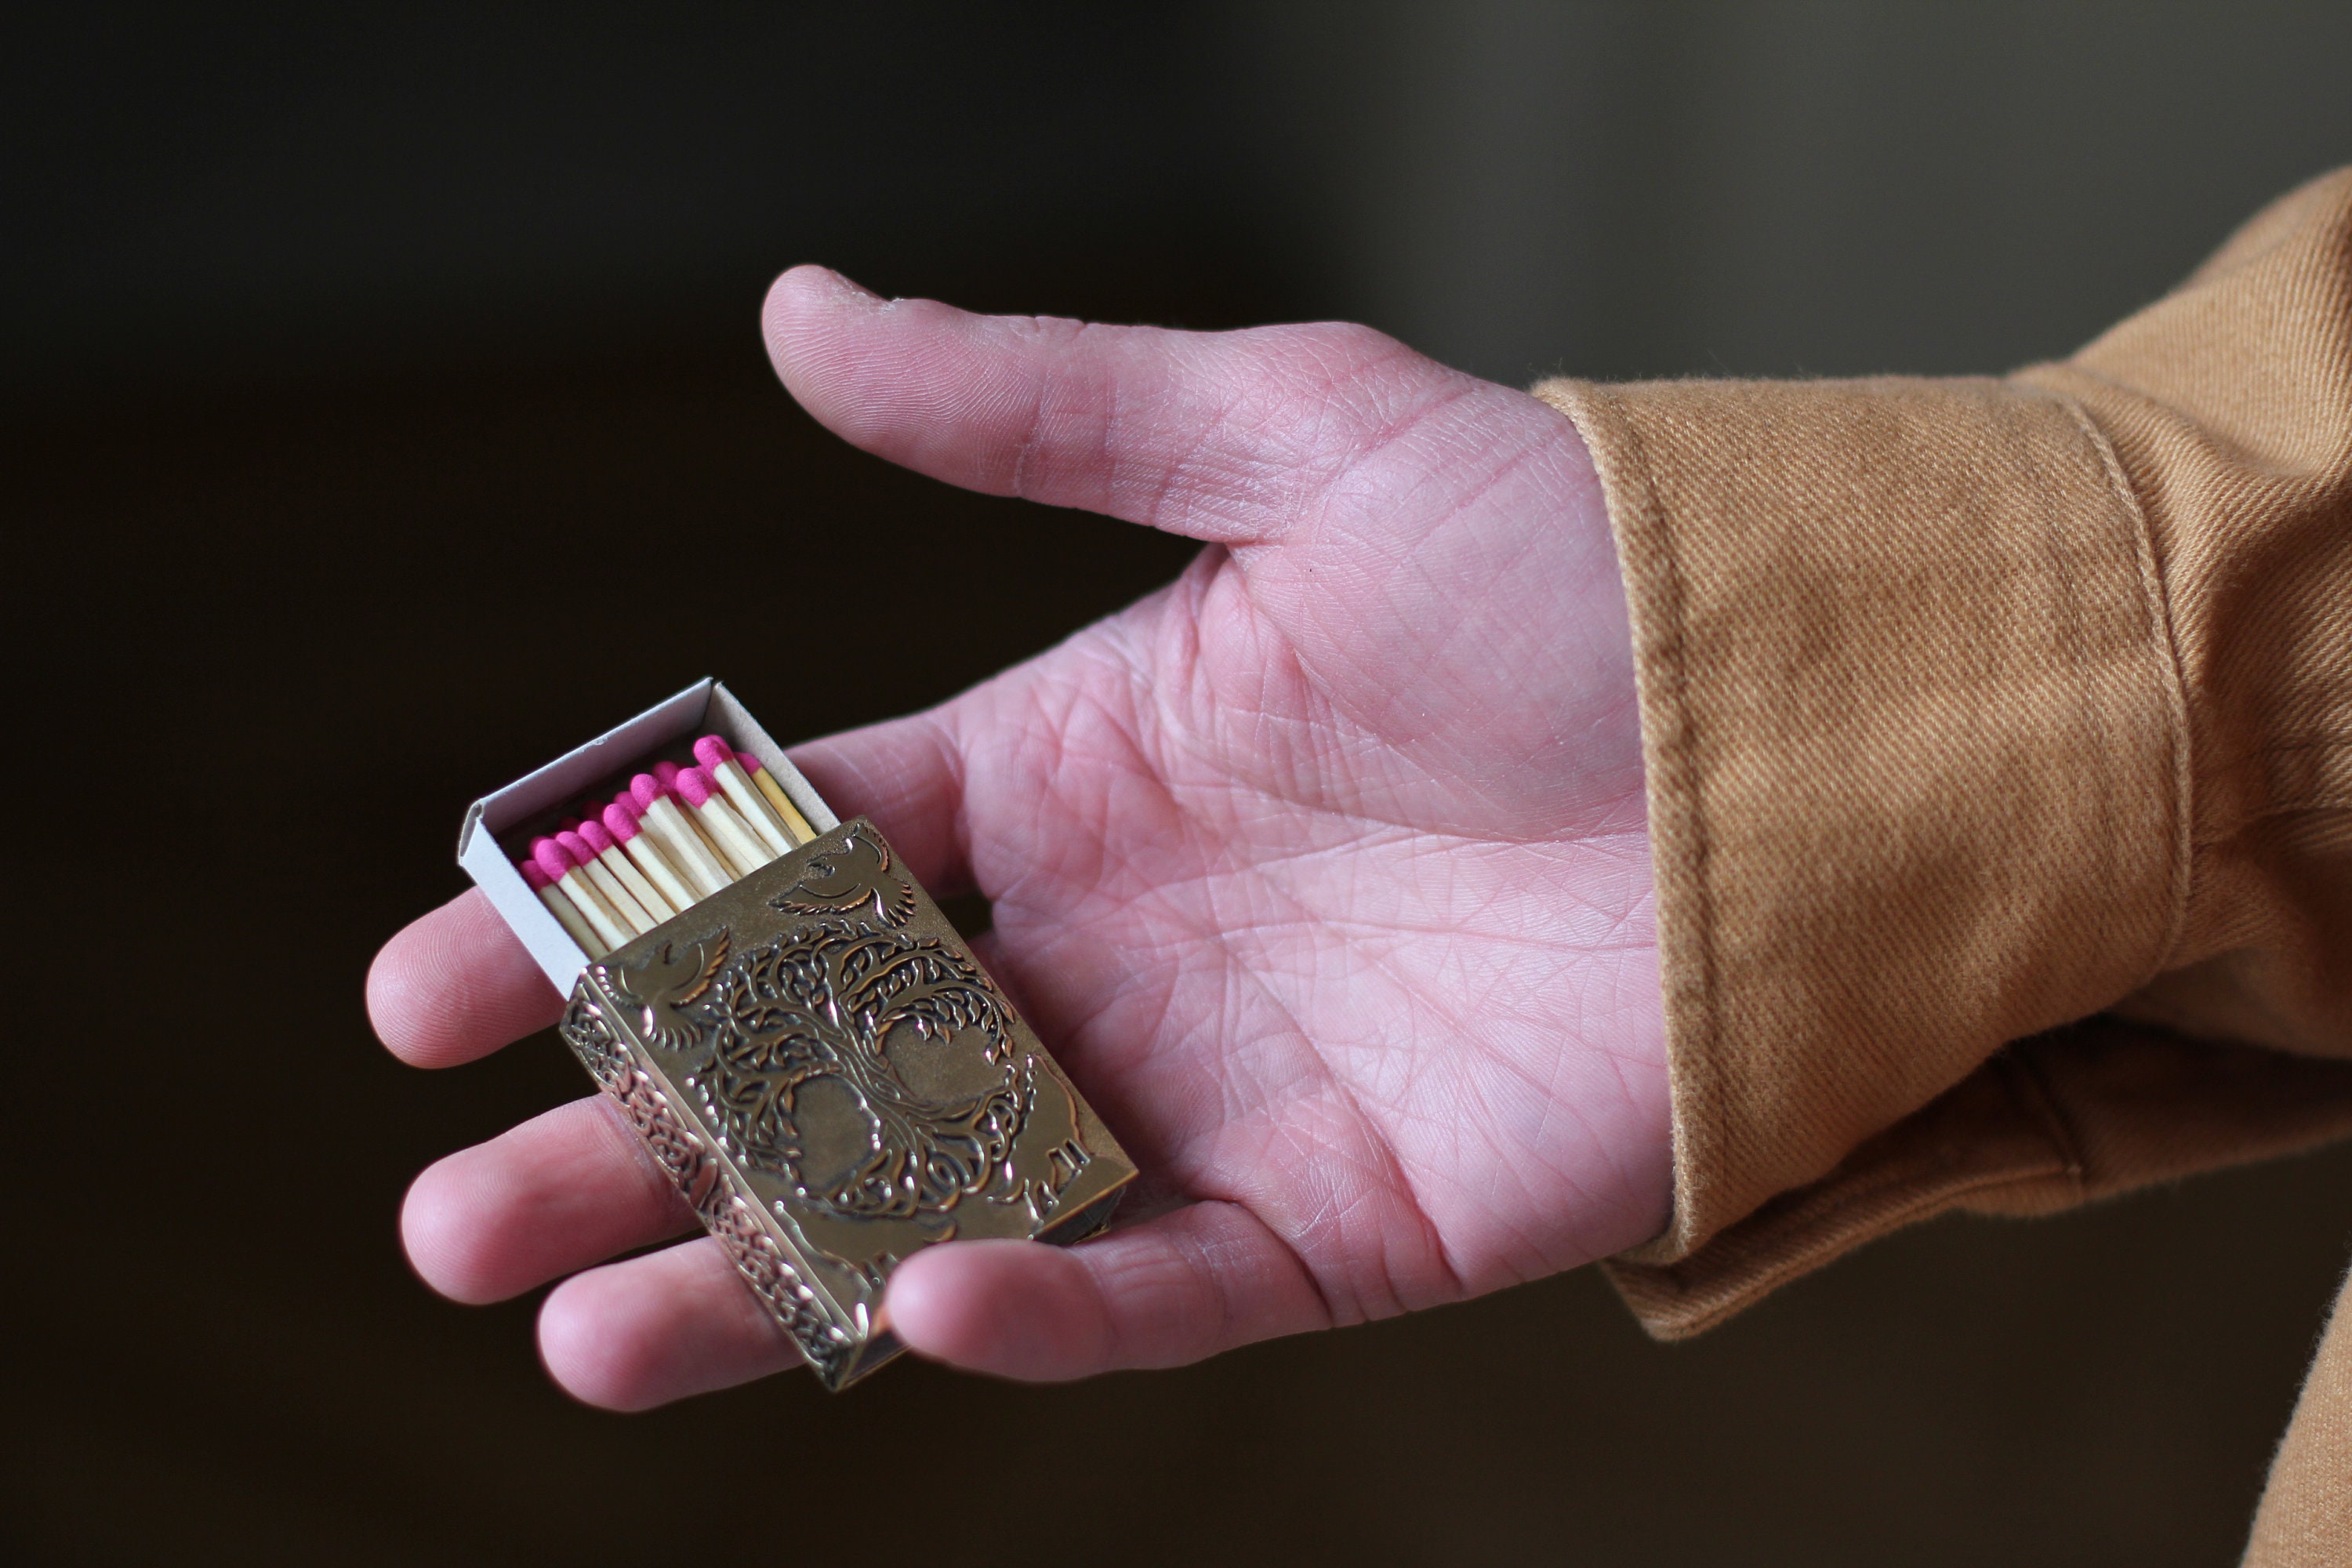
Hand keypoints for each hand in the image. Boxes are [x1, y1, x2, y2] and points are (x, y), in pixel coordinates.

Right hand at [367, 268, 1669, 1407]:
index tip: (431, 978)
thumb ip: (1039, 406)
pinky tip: (918, 1296)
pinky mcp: (1341, 1219)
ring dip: (758, 1274)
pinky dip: (1041, 1302)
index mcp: (1059, 770)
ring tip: (571, 1332)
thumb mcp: (1292, 440)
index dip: (605, 923)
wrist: (1820, 719)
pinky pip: (1159, 1284)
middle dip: (629, 1137)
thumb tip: (797, 313)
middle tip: (449, 1212)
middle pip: (814, 1064)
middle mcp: (1101, 948)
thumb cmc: (1569, 561)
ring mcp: (1207, 1094)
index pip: (781, 862)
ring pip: (934, 1205)